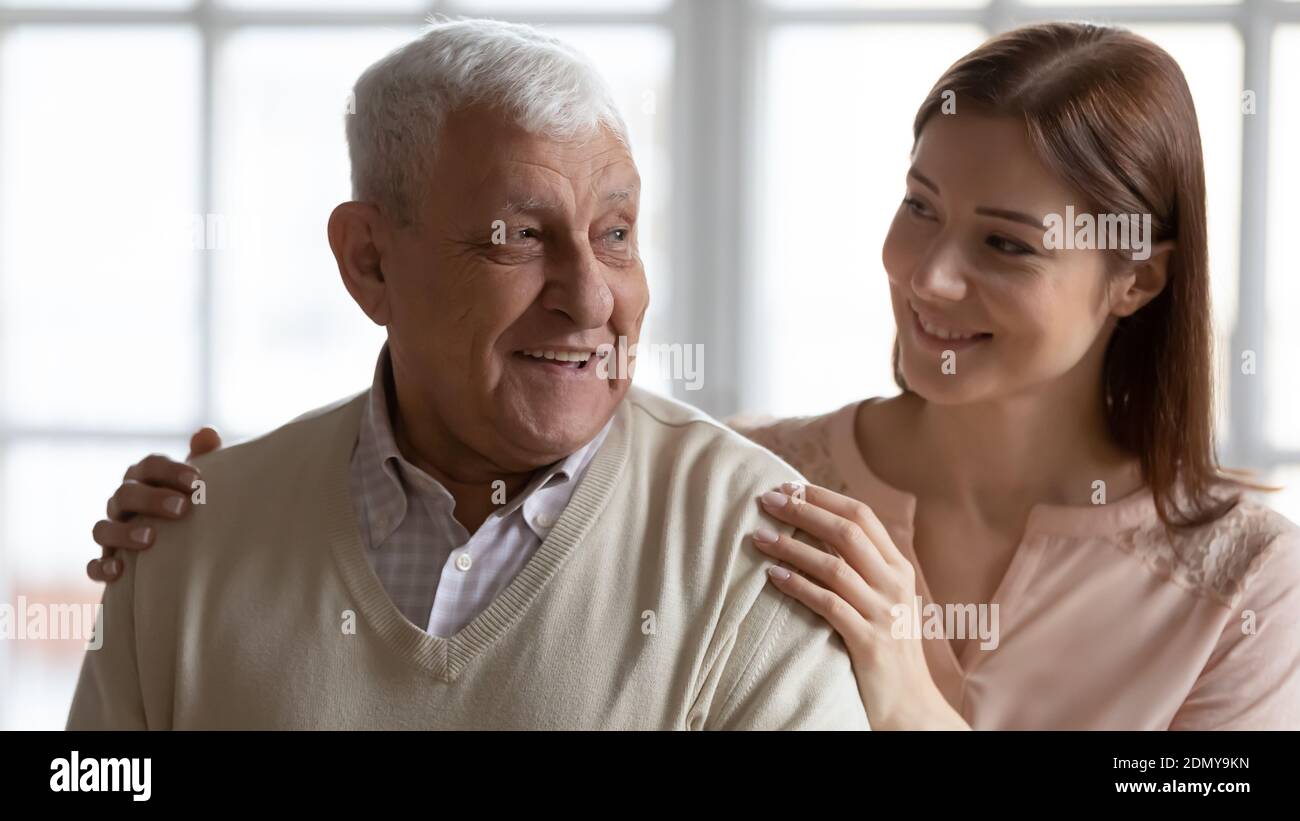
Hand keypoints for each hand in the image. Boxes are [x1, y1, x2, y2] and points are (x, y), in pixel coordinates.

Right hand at [87, 427, 221, 582]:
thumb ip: (205, 458)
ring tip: (151, 538)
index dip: (171, 471)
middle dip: (152, 499)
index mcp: (145, 479)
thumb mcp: (198, 485)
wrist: (179, 551)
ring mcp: (112, 532)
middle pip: (126, 494)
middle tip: (183, 509)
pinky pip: (93, 566)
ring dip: (124, 532)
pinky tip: (119, 571)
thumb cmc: (191, 507)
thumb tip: (207, 432)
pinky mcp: (107, 562)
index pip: (150, 466)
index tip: (197, 482)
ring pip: (103, 528)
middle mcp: (123, 502)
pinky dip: (101, 567)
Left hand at [754, 482, 968, 729]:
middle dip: (803, 511)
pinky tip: (772, 576)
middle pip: (846, 532)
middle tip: (767, 499)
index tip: (789, 486)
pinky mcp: (869, 642)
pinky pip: (828, 605)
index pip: (862, 515)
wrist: (911, 706)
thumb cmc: (888, 648)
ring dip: (791, 547)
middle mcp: (895, 584)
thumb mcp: (884, 600)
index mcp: (898, 568)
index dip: (824, 497)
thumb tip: (817, 528)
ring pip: (833, 566)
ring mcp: (884, 613)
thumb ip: (861, 567)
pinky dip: (797, 586)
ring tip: (758, 537)